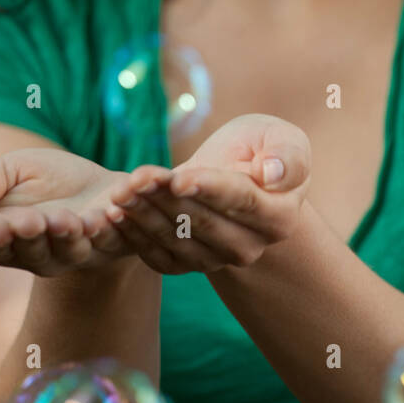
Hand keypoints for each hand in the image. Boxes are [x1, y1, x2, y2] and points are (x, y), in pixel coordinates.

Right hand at [0, 146, 136, 276]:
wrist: (103, 189)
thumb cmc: (50, 181)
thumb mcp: (11, 171)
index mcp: (6, 237)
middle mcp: (39, 255)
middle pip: (30, 252)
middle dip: (30, 236)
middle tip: (31, 220)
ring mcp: (76, 255)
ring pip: (69, 252)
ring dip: (66, 237)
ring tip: (65, 219)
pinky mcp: (111, 248)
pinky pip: (109, 243)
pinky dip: (107, 230)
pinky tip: (105, 216)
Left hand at [80, 114, 311, 275]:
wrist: (233, 171)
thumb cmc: (259, 147)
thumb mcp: (281, 137)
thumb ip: (289, 155)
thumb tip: (274, 173)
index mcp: (280, 217)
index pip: (240, 201)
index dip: (208, 189)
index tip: (179, 178)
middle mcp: (251, 247)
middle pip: (203, 223)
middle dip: (165, 200)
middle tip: (134, 179)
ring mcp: (218, 261)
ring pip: (176, 240)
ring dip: (144, 216)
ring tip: (120, 192)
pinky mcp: (187, 264)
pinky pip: (158, 256)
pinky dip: (135, 235)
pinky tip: (114, 213)